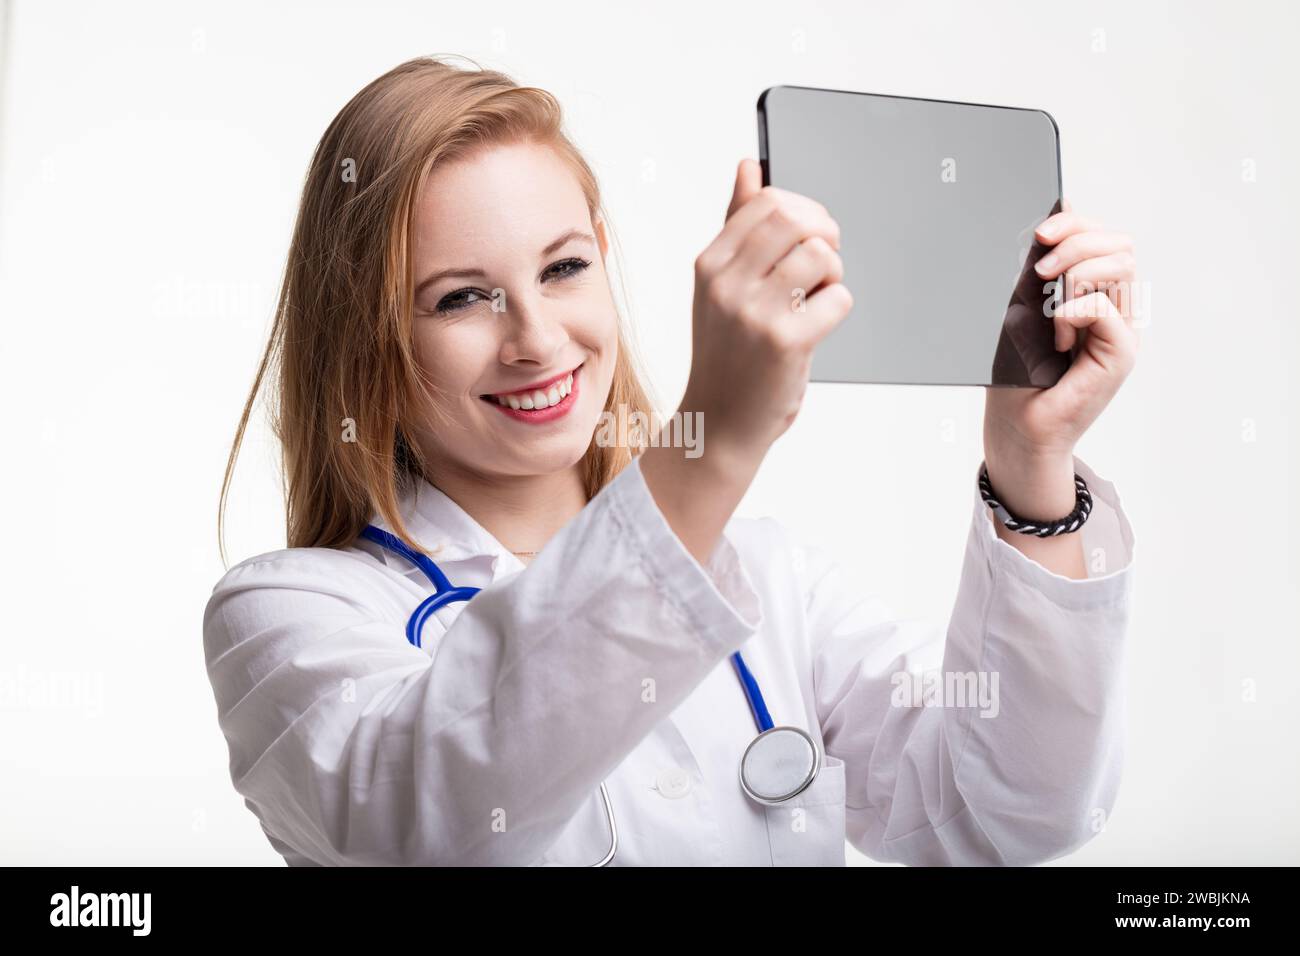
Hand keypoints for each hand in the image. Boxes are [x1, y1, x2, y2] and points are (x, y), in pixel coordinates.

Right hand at [683, 158, 852, 469]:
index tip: (809, 236)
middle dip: (825, 234)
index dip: (803, 211)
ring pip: (821, 255)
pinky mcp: (785, 342)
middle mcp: (727, 284)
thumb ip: (736, 225)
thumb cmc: (727, 354)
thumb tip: (749, 165)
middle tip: (824, 263)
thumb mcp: (720, 287)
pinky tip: (816, 327)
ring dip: (833, 275)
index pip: (767, 201)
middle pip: (797, 218)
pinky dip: (837, 309)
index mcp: (710, 264)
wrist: (718, 423)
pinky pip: (837, 298)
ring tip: (817, 298)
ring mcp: (754, 313)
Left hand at [983, 199, 1140, 517]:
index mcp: (1095, 291)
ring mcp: (1123, 329)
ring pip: (1121, 266)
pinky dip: (1076, 311)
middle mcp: (1116, 307)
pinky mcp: (1121, 354)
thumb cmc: (1017, 373)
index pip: (1104, 237)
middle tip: (1042, 269)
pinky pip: (1107, 308)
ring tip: (1048, 309)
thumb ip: (1041, 271)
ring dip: (1076, 276)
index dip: (1075, 223)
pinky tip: (1058, 334)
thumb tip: (1050, 220)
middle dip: (1078, 242)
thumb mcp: (1024, 308)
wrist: (1018, 426)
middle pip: (1120, 244)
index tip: (1040, 233)